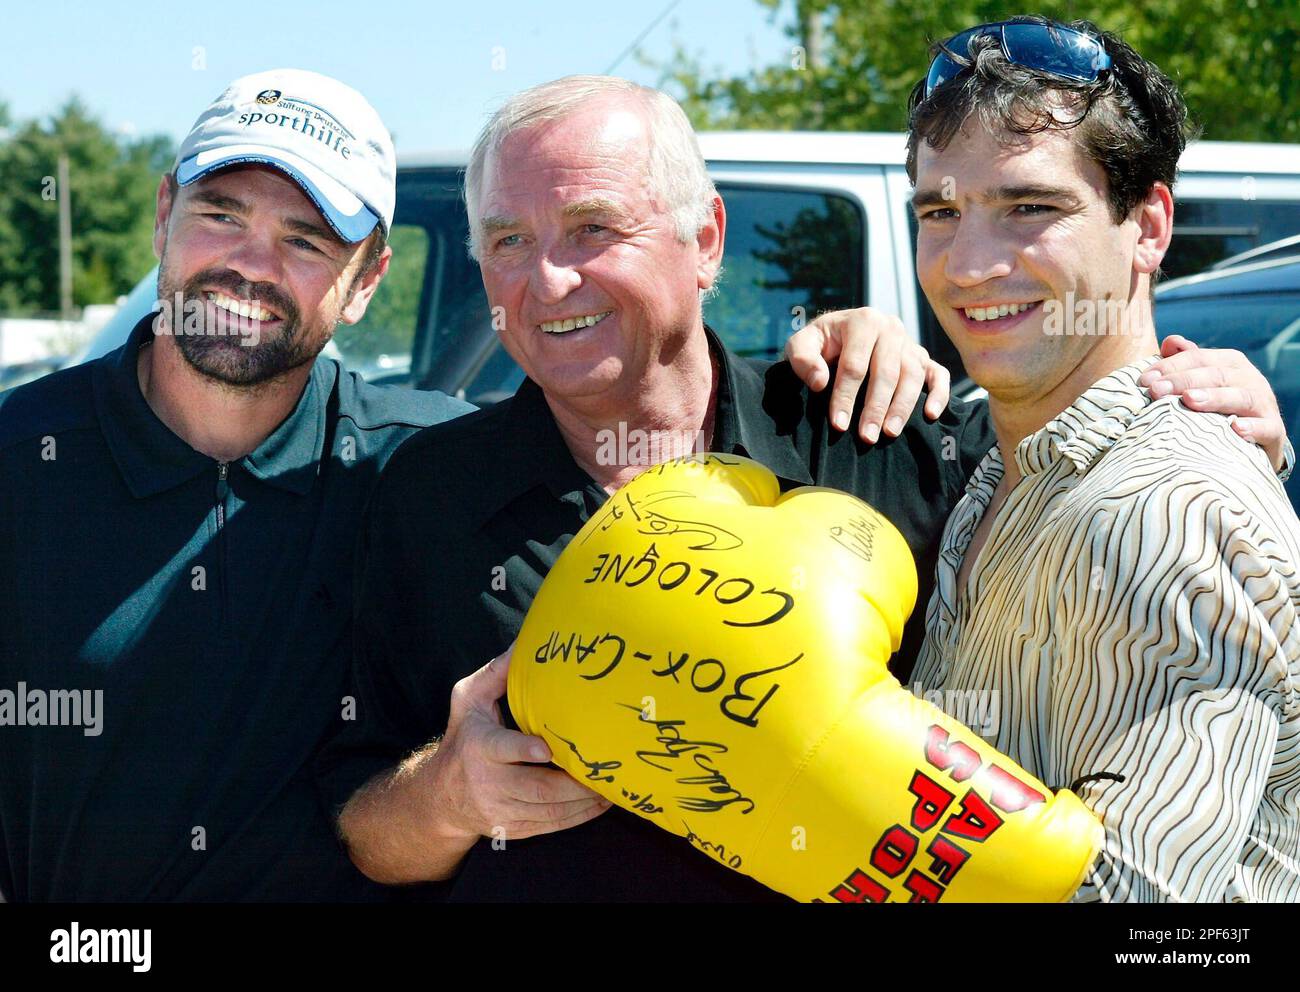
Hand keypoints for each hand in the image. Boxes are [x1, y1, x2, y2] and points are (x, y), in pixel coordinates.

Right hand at [427, 647, 611, 845]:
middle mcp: (487, 782)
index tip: (546, 749)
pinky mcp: (513, 828)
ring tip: (612, 786)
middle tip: (605, 769)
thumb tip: (526, 641)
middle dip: (574, 783)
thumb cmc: (463, 736)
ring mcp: (500, 810)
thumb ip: (496, 673)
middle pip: (536, 787)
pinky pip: (550, 826)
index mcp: (477, 746)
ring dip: (584, 802)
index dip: (522, 750)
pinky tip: (599, 804)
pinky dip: (578, 817)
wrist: (440, 797)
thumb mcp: (468, 700)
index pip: (499, 749)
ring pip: (548, 810)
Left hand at [785, 308, 949, 442]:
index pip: (855, 365)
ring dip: (902, 407)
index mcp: (863, 321)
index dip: (845, 396)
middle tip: (867, 436)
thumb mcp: (802, 343)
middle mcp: (890, 328)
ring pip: (913, 376)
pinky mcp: (922, 357)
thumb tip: (819, 382)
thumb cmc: (820, 343)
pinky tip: (930, 415)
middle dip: (876, 407)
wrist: (839, 334)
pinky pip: (938, 374)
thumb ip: (802, 358)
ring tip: (890, 433)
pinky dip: (939, 394)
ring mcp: (909, 343)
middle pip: (887, 372)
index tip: (838, 424)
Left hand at [1141, 335, 1287, 470]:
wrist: (1255, 443)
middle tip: (1155, 390)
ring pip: (1241, 397)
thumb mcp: (1202, 383)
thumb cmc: (1218, 409)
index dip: (1170, 366)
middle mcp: (1249, 379)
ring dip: (1215, 398)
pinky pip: (1266, 428)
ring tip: (1190, 401)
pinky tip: (1235, 428)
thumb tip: (1170, 341)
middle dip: (1183, 381)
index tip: (1144, 380)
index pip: (1198, 358)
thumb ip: (1186, 362)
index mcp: (1230, 363)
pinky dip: (1253, 428)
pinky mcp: (1275, 431)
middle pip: (1216, 375)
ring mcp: (1264, 404)